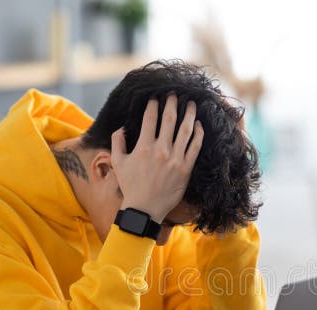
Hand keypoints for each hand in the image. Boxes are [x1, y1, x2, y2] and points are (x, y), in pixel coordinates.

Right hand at [111, 94, 203, 221]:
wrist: (145, 209)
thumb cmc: (131, 186)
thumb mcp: (118, 163)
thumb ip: (117, 142)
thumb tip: (122, 128)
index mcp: (144, 146)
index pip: (150, 118)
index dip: (154, 104)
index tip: (156, 97)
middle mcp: (161, 150)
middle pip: (169, 119)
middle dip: (173, 103)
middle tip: (175, 94)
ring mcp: (175, 159)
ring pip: (185, 130)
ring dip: (189, 114)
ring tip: (192, 104)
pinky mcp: (186, 169)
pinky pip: (195, 147)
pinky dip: (198, 134)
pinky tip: (199, 125)